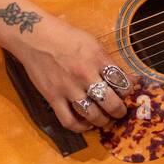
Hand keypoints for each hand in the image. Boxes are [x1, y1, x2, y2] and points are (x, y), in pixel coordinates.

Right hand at [12, 16, 134, 131]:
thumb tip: (127, 77)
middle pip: (111, 103)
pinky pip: (69, 120)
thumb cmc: (66, 36)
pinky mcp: (53, 97)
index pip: (122, 82)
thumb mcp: (92, 43)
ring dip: (102, 121)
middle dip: (119, 111)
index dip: (128, 92)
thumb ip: (107, 61)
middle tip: (120, 112)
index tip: (127, 94)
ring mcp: (68, 88)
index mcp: (98, 59)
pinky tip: (86, 125)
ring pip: (92, 115)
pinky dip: (80, 127)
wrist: (35, 36)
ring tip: (104, 119)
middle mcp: (85, 75)